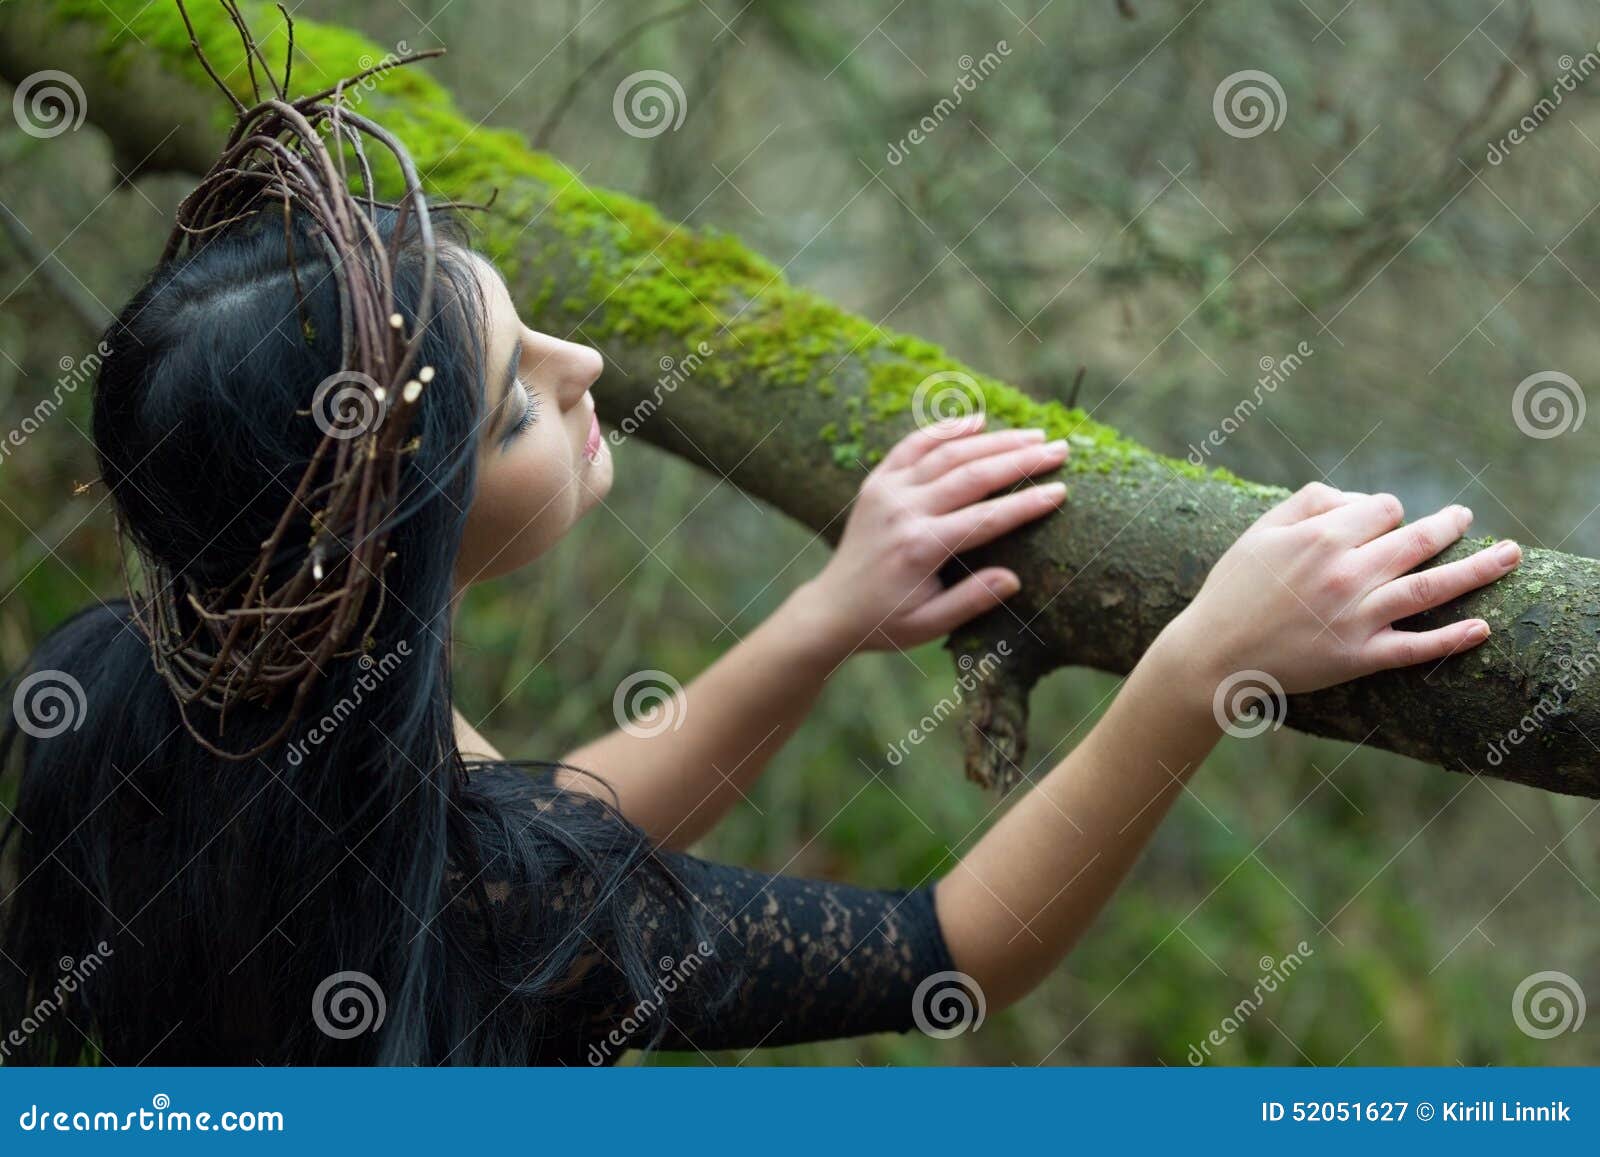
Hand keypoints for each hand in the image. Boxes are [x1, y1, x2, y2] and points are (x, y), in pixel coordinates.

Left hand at [794, 415, 1068, 656]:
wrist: (833, 609)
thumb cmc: (888, 623)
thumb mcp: (930, 625)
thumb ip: (971, 601)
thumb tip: (1014, 579)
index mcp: (921, 547)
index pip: (987, 518)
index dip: (1027, 503)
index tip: (1061, 490)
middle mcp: (903, 511)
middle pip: (972, 475)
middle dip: (1021, 460)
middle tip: (1060, 450)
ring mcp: (887, 491)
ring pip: (947, 453)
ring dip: (994, 440)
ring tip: (1035, 435)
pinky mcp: (876, 482)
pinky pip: (912, 446)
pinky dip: (944, 429)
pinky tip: (977, 419)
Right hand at [1164, 481, 1521, 701]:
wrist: (1213, 654)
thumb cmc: (1233, 589)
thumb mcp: (1259, 531)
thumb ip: (1308, 503)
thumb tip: (1357, 498)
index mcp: (1321, 537)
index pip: (1383, 508)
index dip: (1387, 511)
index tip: (1381, 523)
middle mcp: (1346, 574)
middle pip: (1418, 540)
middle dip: (1450, 524)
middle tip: (1466, 517)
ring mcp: (1356, 617)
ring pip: (1432, 588)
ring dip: (1479, 569)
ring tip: (1512, 555)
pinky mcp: (1358, 657)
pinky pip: (1416, 646)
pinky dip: (1452, 638)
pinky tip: (1482, 627)